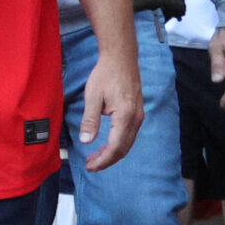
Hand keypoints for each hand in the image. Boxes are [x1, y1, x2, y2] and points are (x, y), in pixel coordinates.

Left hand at [75, 46, 144, 171]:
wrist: (121, 58)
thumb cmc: (106, 74)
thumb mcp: (93, 96)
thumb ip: (90, 120)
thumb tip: (86, 141)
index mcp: (125, 116)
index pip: (116, 147)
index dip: (103, 160)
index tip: (90, 166)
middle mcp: (136, 119)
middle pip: (123, 149)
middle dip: (107, 160)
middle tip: (90, 164)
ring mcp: (138, 116)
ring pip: (127, 143)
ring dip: (111, 153)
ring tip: (94, 157)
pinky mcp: (137, 113)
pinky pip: (129, 135)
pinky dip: (117, 144)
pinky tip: (105, 144)